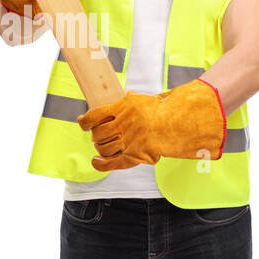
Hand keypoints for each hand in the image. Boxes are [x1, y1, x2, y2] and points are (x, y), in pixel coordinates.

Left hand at [77, 79, 226, 171]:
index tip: (82, 123)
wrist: (175, 125)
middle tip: (98, 135)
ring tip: (103, 146)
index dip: (85, 121)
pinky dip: (101, 164)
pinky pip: (112, 162)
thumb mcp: (142, 100)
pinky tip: (96, 161)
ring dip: (100, 148)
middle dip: (95, 136)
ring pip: (104, 148)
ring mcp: (127, 141)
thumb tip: (127, 95)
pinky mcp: (133, 155)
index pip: (94, 116)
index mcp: (122, 108)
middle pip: (98, 134)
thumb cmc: (161, 112)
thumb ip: (131, 100)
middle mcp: (123, 125)